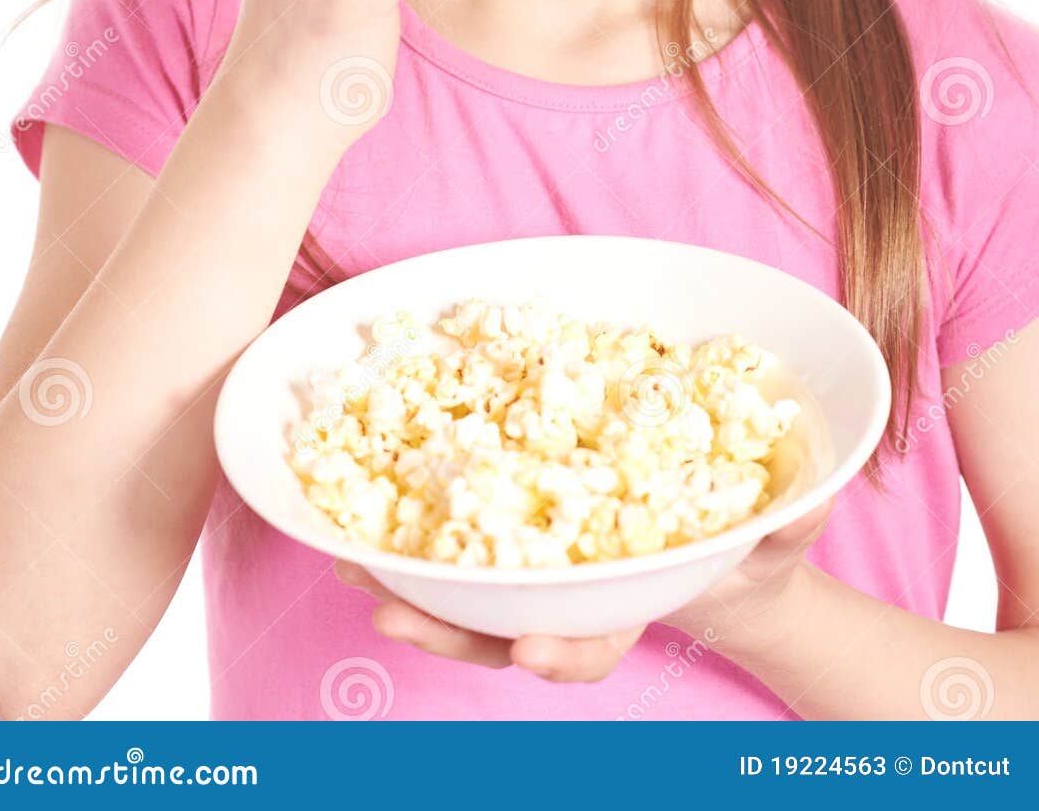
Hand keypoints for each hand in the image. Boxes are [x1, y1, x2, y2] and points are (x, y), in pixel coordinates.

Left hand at [333, 495, 834, 683]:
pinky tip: (363, 521)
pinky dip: (411, 542)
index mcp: (632, 604)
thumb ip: (789, 525)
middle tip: (392, 620)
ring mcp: (540, 571)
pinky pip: (460, 547)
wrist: (715, 533)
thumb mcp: (777, 538)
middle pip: (503, 631)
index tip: (531, 647)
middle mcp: (575, 598)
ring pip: (466, 600)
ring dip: (407, 588)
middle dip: (447, 632)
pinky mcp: (515, 532)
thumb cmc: (746, 543)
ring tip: (351, 568)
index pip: (595, 643)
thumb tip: (803, 504)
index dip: (563, 650)